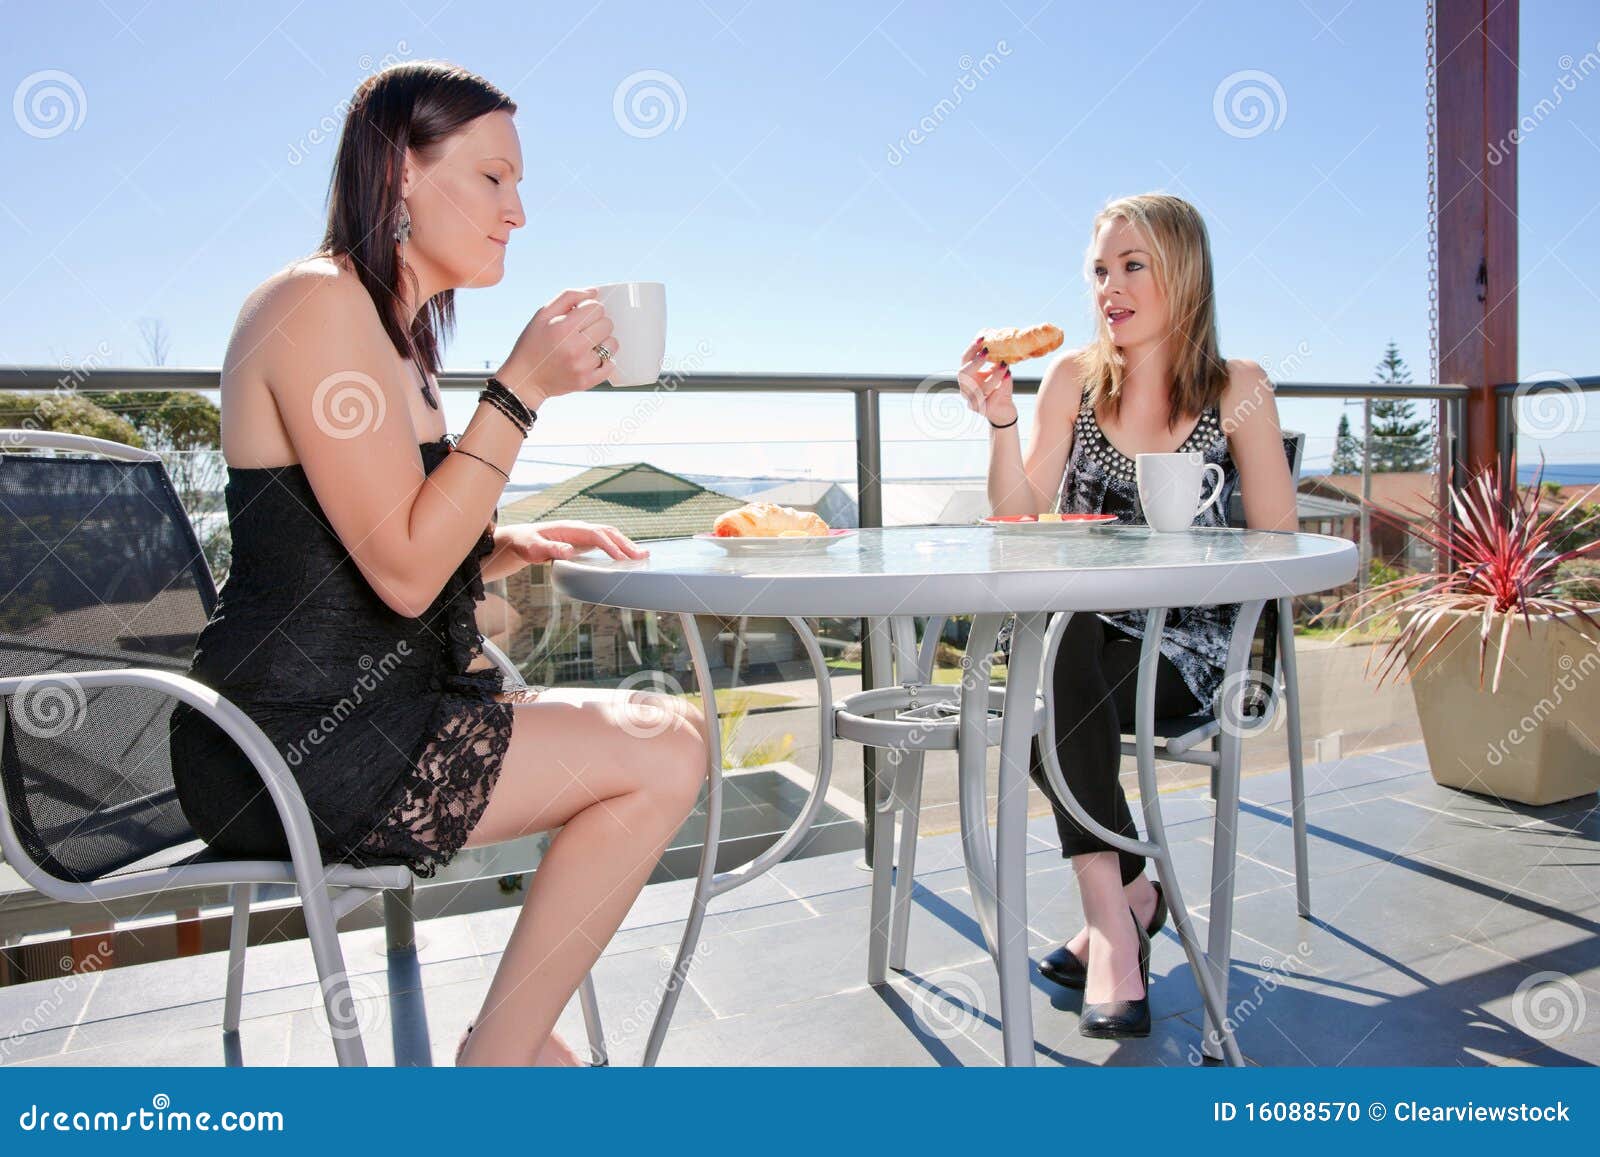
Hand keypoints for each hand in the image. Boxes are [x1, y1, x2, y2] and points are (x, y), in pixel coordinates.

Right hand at [495, 288, 620, 408]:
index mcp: (562, 328)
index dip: (590, 308)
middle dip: (598, 323)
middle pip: (607, 324)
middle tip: (585, 330)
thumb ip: (568, 297)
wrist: (525, 379)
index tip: (582, 315)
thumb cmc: (533, 343)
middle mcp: (574, 348)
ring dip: (603, 341)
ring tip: (588, 345)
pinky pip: (611, 365)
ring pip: (612, 344)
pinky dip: (605, 360)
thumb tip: (594, 292)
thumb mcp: (543, 314)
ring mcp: (582, 366)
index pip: (596, 308)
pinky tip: (591, 358)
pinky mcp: (586, 381)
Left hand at [500, 520, 648, 565]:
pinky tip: (628, 556)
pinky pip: (606, 542)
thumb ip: (550, 549)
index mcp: (570, 528)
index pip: (596, 535)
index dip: (610, 545)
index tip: (621, 558)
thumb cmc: (527, 544)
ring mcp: (583, 534)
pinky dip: (619, 548)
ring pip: (610, 536)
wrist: (522, 540)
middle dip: (626, 544)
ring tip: (643, 556)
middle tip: (642, 556)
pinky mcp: (584, 542)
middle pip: (608, 532)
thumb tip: (569, 551)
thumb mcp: (534, 548)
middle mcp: (580, 529)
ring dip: (626, 545)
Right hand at [958, 333, 1015, 425]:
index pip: (964, 360)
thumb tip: (1000, 337)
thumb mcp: (996, 370)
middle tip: (987, 352)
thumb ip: (996, 359)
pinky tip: (1008, 376)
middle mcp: (966, 389)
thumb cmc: (999, 387)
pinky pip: (992, 397)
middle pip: (963, 374)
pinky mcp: (984, 410)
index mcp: (967, 377)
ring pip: (980, 387)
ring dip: (993, 374)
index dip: (972, 348)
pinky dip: (1002, 386)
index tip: (983, 337)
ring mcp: (973, 401)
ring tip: (1005, 365)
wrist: (1004, 411)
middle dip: (975, 362)